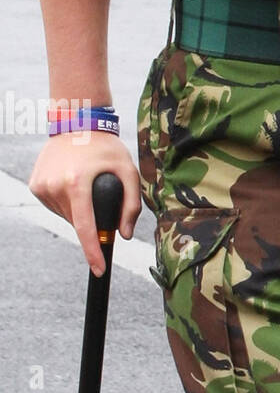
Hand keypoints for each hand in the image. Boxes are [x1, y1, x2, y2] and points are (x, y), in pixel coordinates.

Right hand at [28, 131, 141, 276]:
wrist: (76, 123)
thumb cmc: (106, 147)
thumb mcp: (128, 170)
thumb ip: (131, 203)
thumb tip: (124, 234)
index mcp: (78, 183)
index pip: (85, 227)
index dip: (93, 251)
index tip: (99, 269)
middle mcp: (55, 186)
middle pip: (76, 222)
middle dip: (91, 219)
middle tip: (99, 194)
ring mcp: (41, 187)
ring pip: (65, 215)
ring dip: (78, 209)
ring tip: (85, 182)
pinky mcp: (34, 186)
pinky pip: (54, 205)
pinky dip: (66, 201)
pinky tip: (72, 181)